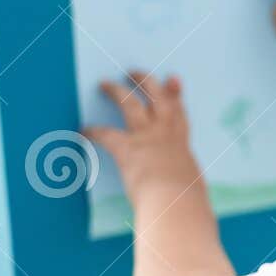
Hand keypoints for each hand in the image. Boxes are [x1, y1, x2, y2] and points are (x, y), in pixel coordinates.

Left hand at [83, 70, 198, 196]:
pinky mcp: (127, 149)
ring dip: (117, 91)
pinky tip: (83, 130)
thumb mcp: (192, 186)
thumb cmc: (187, 202)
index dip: (175, 95)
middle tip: (134, 72)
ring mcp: (147, 138)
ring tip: (105, 84)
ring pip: (131, 103)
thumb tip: (189, 192)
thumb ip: (186, 183)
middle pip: (157, 97)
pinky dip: (93, 132)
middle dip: (145, 81)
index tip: (172, 80)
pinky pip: (105, 134)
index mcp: (182, 145)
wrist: (176, 203)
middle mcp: (166, 134)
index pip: (179, 112)